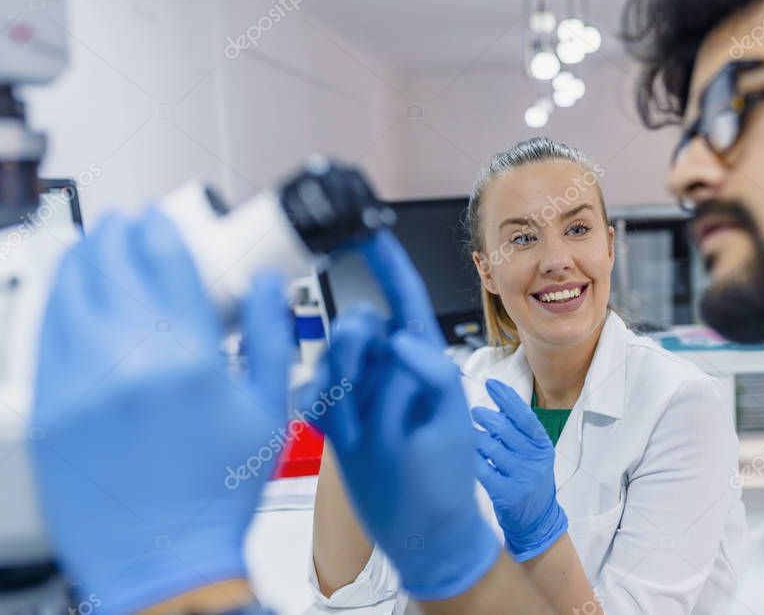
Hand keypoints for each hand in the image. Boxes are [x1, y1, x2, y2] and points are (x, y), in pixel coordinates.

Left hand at [31, 209, 291, 613]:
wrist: (164, 561)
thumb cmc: (217, 494)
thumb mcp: (269, 412)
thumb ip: (273, 336)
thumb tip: (267, 285)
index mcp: (190, 361)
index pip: (166, 262)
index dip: (161, 228)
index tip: (162, 220)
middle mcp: (129, 365)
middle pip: (112, 265)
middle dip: (120, 233)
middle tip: (128, 225)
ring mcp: (80, 386)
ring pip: (68, 293)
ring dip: (82, 258)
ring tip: (95, 247)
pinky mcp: (47, 410)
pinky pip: (44, 336)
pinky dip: (57, 303)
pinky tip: (70, 296)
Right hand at [295, 230, 499, 599]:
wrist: (424, 531)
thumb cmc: (446, 473)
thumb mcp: (450, 412)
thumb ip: (428, 369)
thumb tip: (395, 339)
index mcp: (423, 360)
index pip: (404, 300)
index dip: (388, 264)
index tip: (370, 231)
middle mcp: (387, 373)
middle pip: (362, 326)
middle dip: (362, 335)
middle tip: (369, 362)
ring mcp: (359, 397)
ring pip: (335, 356)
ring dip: (345, 371)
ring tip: (364, 414)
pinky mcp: (335, 423)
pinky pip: (313, 393)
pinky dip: (319, 395)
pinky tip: (330, 412)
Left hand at [471, 380, 568, 562]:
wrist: (537, 521)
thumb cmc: (529, 479)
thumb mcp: (533, 454)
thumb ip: (518, 432)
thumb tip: (496, 402)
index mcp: (542, 446)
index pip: (524, 416)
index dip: (507, 397)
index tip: (491, 383)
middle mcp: (535, 460)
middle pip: (505, 429)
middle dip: (486, 417)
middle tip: (474, 412)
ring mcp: (522, 478)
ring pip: (491, 448)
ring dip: (474, 437)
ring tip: (466, 432)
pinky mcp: (506, 495)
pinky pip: (482, 470)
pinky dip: (470, 459)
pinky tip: (463, 453)